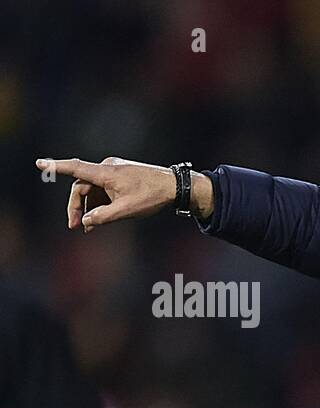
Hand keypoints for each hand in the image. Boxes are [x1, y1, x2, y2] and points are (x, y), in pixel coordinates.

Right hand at [34, 157, 211, 230]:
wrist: (175, 186)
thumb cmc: (152, 196)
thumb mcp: (126, 211)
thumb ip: (103, 217)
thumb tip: (87, 222)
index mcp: (106, 172)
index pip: (75, 168)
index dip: (56, 167)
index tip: (40, 164)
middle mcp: (107, 167)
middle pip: (82, 186)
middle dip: (77, 207)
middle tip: (75, 227)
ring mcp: (114, 170)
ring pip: (93, 189)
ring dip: (89, 207)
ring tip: (89, 227)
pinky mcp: (121, 175)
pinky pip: (103, 188)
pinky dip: (99, 202)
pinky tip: (99, 218)